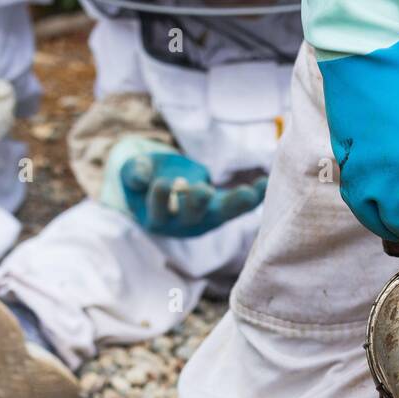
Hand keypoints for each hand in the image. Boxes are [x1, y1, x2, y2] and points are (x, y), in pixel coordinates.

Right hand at [120, 152, 266, 237]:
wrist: (162, 182)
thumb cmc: (145, 178)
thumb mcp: (133, 173)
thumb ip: (134, 173)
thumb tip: (142, 177)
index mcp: (157, 219)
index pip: (158, 212)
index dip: (160, 198)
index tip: (162, 183)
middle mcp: (183, 225)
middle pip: (193, 218)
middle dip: (198, 203)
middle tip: (203, 191)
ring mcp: (205, 220)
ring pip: (222, 215)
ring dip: (236, 204)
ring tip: (249, 192)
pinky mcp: (223, 210)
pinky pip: (240, 206)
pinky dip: (254, 196)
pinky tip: (265, 182)